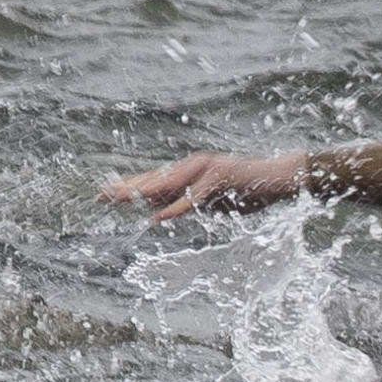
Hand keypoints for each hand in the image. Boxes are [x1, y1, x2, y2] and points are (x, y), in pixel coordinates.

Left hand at [100, 149, 305, 219]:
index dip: (127, 186)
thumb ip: (184, 203)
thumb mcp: (211, 202)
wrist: (281, 177)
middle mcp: (193, 166)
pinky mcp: (221, 176)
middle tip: (100, 195)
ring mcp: (207, 168)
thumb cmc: (247, 191)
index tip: (102, 192)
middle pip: (153, 178)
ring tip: (121, 199)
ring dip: (143, 192)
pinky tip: (160, 216)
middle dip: (126, 188)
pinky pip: (195, 196)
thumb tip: (155, 212)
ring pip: (168, 182)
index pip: (152, 179)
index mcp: (189, 172)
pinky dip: (177, 207)